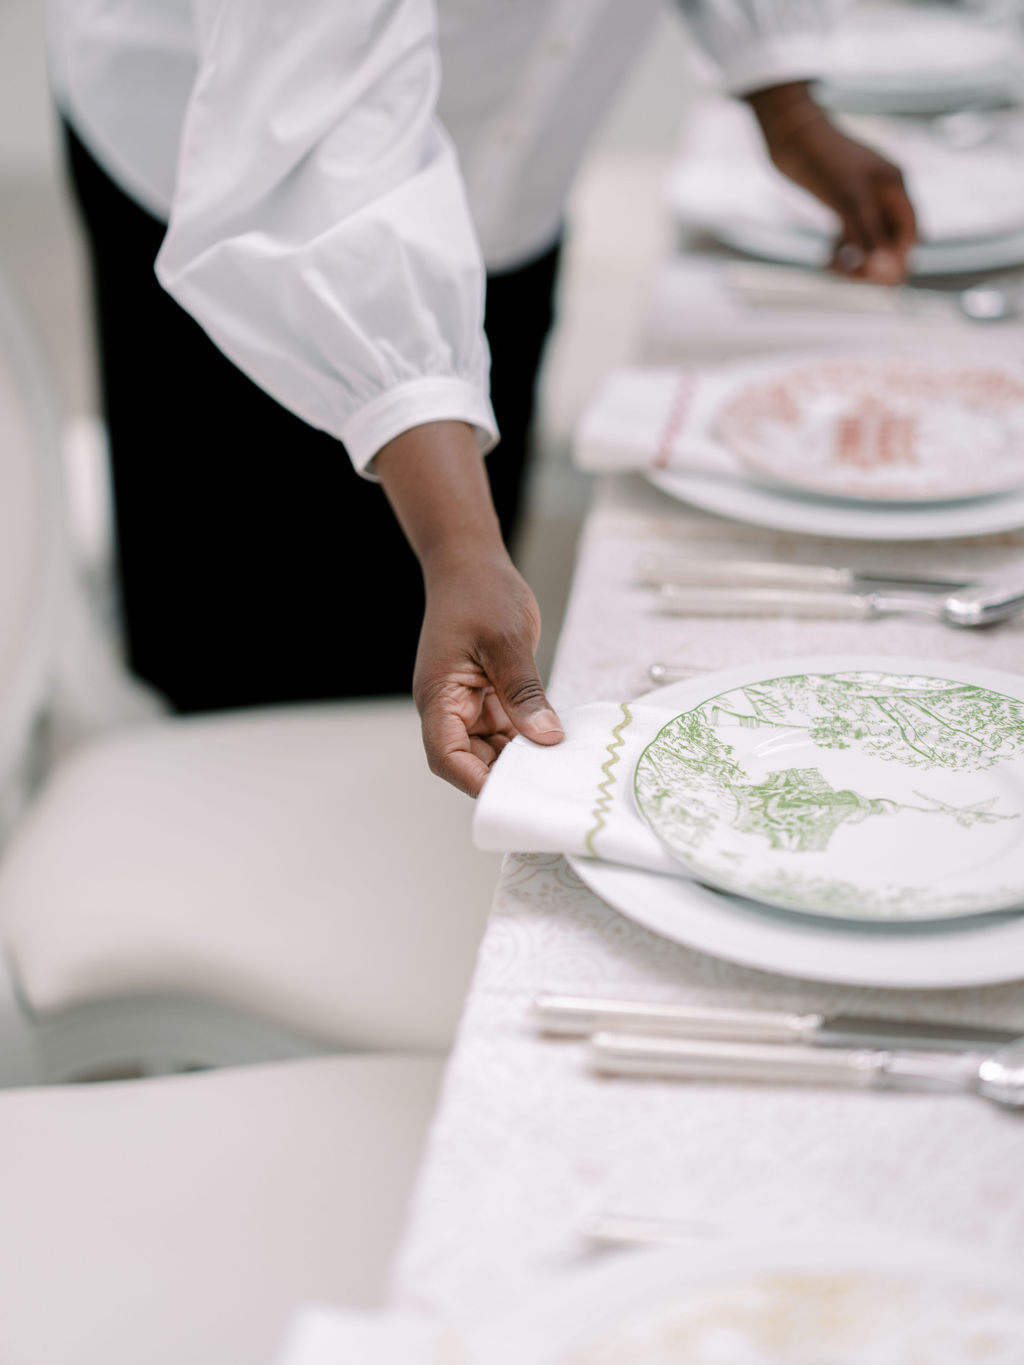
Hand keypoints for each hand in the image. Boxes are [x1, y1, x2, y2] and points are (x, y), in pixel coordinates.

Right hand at [415, 547, 562, 795]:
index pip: (447, 756)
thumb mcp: (506, 642)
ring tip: (558, 765)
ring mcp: (469, 703)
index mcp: (439, 696)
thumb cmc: (479, 593)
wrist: (472, 563)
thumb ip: (524, 693)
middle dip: (506, 775)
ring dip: (520, 758)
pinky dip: (527, 737)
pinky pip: (506, 729)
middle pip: (470, 760)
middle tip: (550, 782)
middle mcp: (449, 707)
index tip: (514, 795)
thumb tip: (546, 736)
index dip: (476, 781)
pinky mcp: (488, 696)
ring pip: (491, 749)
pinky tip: (555, 741)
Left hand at [747, 83, 917, 283]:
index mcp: (894, 186)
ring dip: (854, 260)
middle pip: (889, 241)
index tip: (882, 280)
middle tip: (850, 276)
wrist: (790, 134)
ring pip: (867, 242)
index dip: (900, 257)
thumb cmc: (823, 161)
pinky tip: (824, 260)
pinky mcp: (840, 205)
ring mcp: (861, 200)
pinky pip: (848, 238)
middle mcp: (882, 193)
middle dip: (874, 261)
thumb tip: (889, 271)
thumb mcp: (848, 201)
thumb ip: (870, 236)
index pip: (910, 231)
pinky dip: (840, 251)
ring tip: (831, 267)